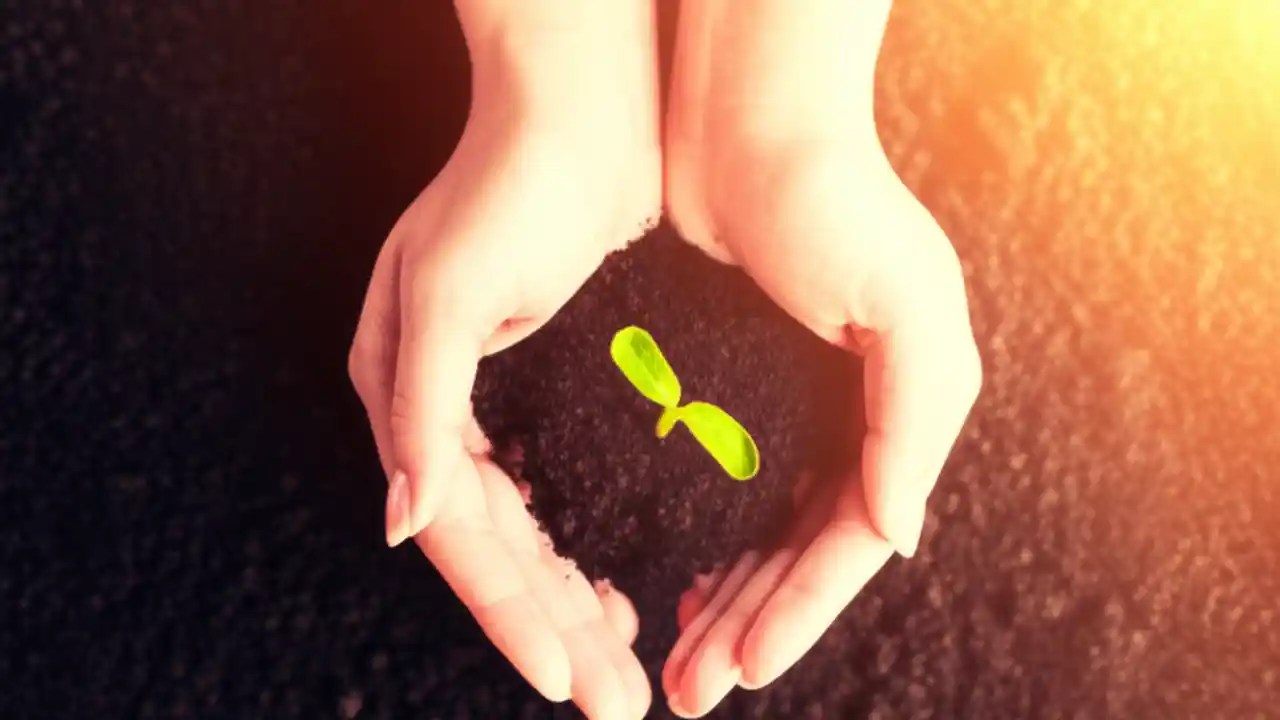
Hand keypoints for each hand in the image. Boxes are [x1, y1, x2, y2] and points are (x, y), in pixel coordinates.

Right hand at [347, 4, 660, 714]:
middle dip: (553, 626)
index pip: (457, 533)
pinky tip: (615, 584)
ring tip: (624, 664)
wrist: (578, 106)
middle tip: (618, 702)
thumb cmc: (508, 185)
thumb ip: (420, 412)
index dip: (508, 611)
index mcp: (400, 395)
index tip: (565, 678)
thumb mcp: (447, 290)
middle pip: (496, 548)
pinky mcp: (538, 389)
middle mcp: (435, 410)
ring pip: (528, 533)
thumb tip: (399, 522)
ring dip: (569, 601)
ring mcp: (485, 403)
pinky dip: (580, 545)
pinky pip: (552, 494)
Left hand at [661, 0, 981, 713]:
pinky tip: (685, 576)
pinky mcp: (741, 386)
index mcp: (904, 411)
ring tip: (680, 656)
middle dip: (751, 623)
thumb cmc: (834, 198)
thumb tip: (900, 536)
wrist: (747, 118)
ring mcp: (798, 405)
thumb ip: (915, 423)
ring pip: (764, 533)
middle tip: (692, 690)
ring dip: (727, 597)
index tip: (740, 664)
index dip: (799, 611)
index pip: (849, 543)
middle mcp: (857, 418)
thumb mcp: (905, 304)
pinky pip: (733, 490)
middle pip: (803, 553)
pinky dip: (713, 540)